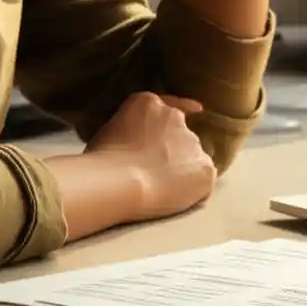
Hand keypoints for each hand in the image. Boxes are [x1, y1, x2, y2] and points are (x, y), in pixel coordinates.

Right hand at [85, 92, 216, 222]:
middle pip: (181, 135)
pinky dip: (194, 190)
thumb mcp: (108, 131)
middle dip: (173, 152)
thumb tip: (136, 141)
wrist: (119, 182)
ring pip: (192, 159)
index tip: (197, 110)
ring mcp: (194, 143)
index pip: (170, 105)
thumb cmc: (101, 161)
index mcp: (149, 105)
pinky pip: (203, 181)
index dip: (183, 108)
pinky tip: (176, 200)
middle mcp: (176, 119)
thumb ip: (130, 130)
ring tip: (160, 191)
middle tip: (153, 173)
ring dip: (182, 171)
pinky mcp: (205, 169)